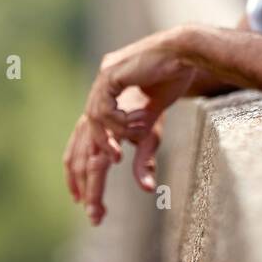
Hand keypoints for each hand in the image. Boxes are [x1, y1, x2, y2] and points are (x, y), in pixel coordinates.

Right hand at [62, 105, 165, 226]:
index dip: (94, 193)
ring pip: (74, 159)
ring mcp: (85, 125)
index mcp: (107, 131)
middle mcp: (91, 128)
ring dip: (78, 184)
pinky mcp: (84, 124)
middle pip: (82, 167)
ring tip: (86, 206)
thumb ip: (145, 162)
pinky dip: (72, 169)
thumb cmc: (149, 109)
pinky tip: (76, 187)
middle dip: (88, 194)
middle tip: (95, 218)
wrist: (139, 76)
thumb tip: (148, 189)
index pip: (95, 168)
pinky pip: (72, 149)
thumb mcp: (151, 135)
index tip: (96, 215)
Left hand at [64, 28, 197, 224]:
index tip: (81, 201)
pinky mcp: (110, 74)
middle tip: (90, 207)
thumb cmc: (169, 85)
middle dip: (84, 177)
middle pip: (80, 143)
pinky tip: (131, 129)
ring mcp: (101, 83)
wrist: (183, 54)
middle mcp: (97, 97)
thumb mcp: (153, 130)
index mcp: (103, 107)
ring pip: (90, 128)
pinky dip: (114, 126)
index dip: (78, 171)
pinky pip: (103, 110)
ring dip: (104, 147)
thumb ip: (144, 156)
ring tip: (118, 158)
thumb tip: (147, 189)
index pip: (80, 144)